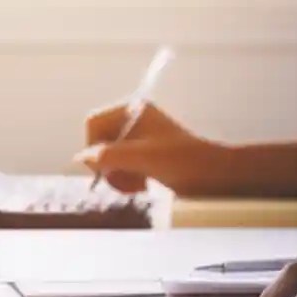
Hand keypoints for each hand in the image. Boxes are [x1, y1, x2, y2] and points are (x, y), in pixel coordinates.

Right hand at [74, 103, 226, 195]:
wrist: (215, 174)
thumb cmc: (183, 160)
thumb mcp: (142, 157)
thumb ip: (109, 155)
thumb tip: (80, 157)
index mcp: (132, 110)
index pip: (94, 123)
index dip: (93, 146)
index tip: (103, 168)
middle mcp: (133, 121)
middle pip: (99, 142)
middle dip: (107, 165)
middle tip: (120, 182)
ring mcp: (139, 139)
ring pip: (109, 158)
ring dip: (117, 176)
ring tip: (135, 186)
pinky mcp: (145, 156)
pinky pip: (121, 167)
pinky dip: (126, 179)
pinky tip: (141, 186)